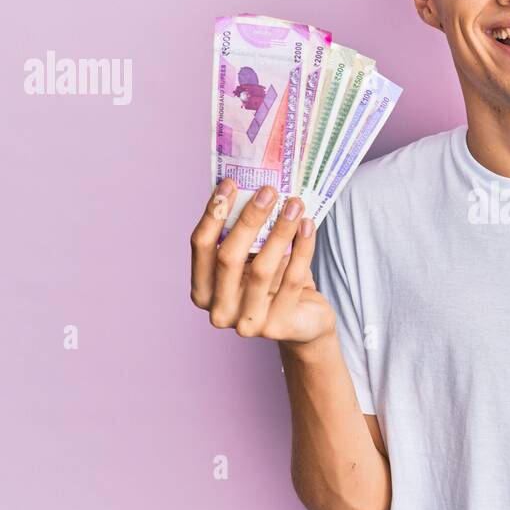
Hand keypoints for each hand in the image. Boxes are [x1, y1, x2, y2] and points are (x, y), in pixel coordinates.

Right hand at [190, 179, 336, 344]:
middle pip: (228, 257)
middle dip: (249, 219)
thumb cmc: (274, 281)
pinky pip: (292, 280)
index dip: (214, 213)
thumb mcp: (253, 258)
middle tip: (269, 190)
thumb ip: (244, 233)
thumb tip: (251, 186)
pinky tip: (308, 226)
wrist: (305, 320)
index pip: (201, 246)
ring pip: (262, 269)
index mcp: (203, 290)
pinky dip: (302, 249)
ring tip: (295, 204)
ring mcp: (247, 323)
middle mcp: (219, 310)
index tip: (230, 182)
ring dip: (280, 231)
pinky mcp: (278, 326)